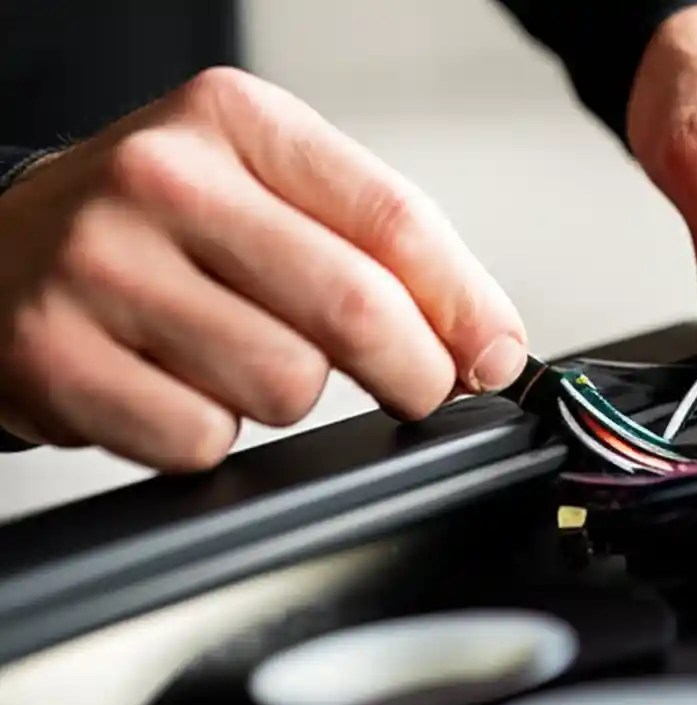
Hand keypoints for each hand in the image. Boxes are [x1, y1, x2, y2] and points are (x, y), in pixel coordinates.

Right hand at [0, 68, 524, 470]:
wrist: (2, 251)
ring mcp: (99, 267)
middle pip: (352, 307)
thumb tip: (488, 344)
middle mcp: (161, 178)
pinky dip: (213, 434)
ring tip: (239, 357)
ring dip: (290, 397)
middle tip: (414, 386)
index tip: (494, 355)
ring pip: (285, 385)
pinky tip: (176, 386)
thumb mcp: (269, 192)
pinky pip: (202, 439)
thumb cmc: (159, 226)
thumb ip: (383, 251)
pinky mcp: (56, 356)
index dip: (465, 305)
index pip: (393, 218)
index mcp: (235, 121)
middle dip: (413, 372)